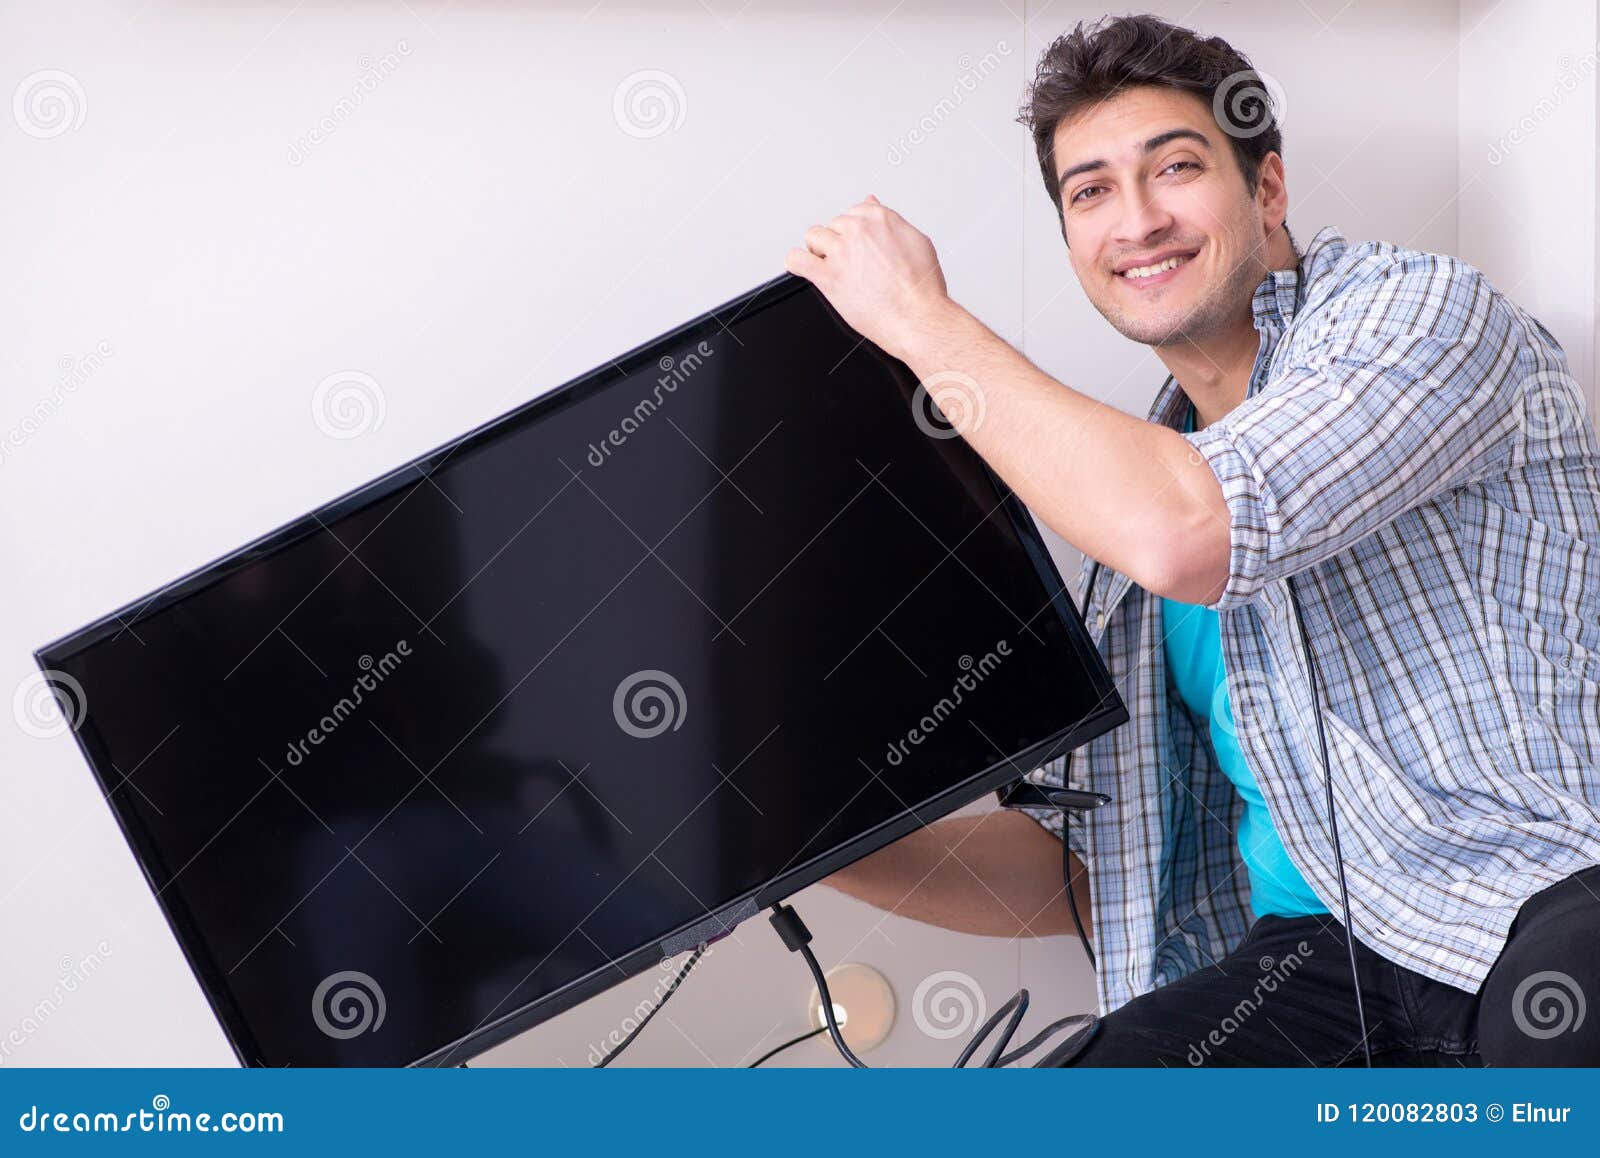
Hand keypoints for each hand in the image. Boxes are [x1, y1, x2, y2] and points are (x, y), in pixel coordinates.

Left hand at [784, 195, 952, 363]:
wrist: (917, 318)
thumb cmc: (921, 287)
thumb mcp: (916, 241)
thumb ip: (890, 221)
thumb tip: (873, 204)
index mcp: (879, 219)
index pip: (853, 212)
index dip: (854, 231)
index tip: (857, 244)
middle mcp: (858, 231)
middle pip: (833, 225)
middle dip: (839, 242)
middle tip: (850, 262)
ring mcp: (840, 252)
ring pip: (813, 237)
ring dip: (819, 250)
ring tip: (830, 266)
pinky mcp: (827, 277)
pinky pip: (796, 261)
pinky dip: (796, 263)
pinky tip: (804, 269)